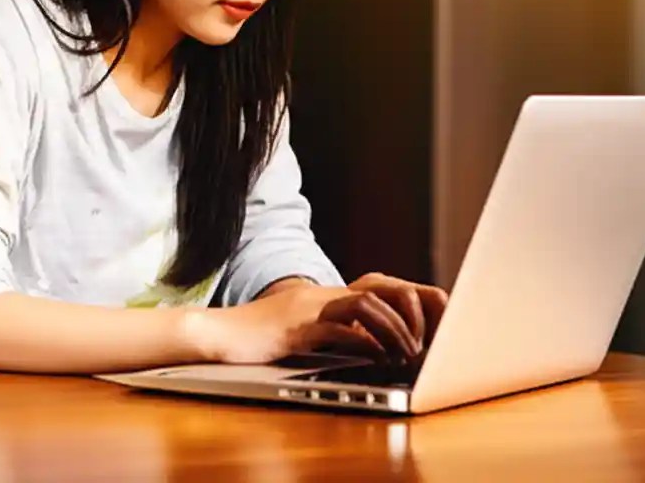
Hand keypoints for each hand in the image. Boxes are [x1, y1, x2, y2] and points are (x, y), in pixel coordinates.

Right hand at [193, 274, 448, 364]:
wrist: (217, 333)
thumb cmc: (257, 338)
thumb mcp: (303, 332)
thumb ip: (334, 332)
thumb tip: (370, 346)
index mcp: (325, 295)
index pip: (377, 287)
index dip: (407, 302)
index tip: (427, 327)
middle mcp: (321, 294)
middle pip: (381, 288)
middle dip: (410, 311)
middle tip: (424, 341)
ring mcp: (310, 307)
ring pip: (367, 305)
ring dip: (394, 329)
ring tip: (407, 353)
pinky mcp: (297, 326)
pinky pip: (340, 327)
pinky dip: (364, 341)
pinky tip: (377, 356)